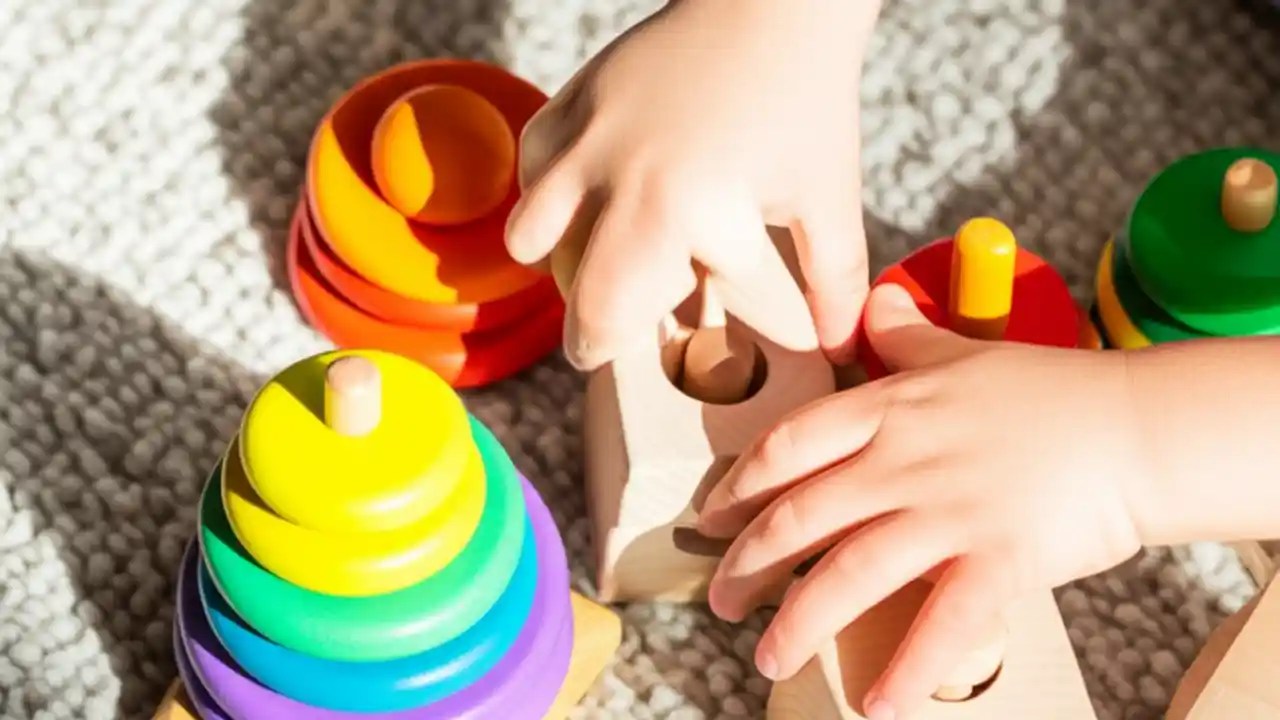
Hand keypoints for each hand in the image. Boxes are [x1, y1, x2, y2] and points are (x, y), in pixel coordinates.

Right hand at [505, 0, 879, 369]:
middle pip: (575, 301)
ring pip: (529, 237)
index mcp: (678, 213)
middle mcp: (615, 181)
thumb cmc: (804, 96)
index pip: (628, 318)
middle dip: (590, 333)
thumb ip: (836, 281)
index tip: (639, 349)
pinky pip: (528, 170)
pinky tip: (592, 194)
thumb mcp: (829, 197)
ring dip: (561, 259)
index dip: (634, 343)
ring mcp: (584, 139)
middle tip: (607, 337)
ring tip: (606, 255)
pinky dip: (547, 194)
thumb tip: (843, 347)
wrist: (772, 1)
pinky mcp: (570, 102)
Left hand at [697, 283, 1148, 718]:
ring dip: (799, 623)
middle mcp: (903, 462)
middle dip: (748, 564)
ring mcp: (948, 512)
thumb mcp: (962, 352)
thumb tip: (869, 302)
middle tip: (719, 601)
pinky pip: (941, 623)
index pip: (789, 447)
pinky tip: (874, 704)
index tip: (712, 518)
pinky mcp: (997, 560)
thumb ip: (904, 336)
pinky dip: (906, 668)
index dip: (740, 485)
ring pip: (850, 572)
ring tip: (768, 659)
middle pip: (801, 517)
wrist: (1135, 428)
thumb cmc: (1048, 390)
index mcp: (889, 411)